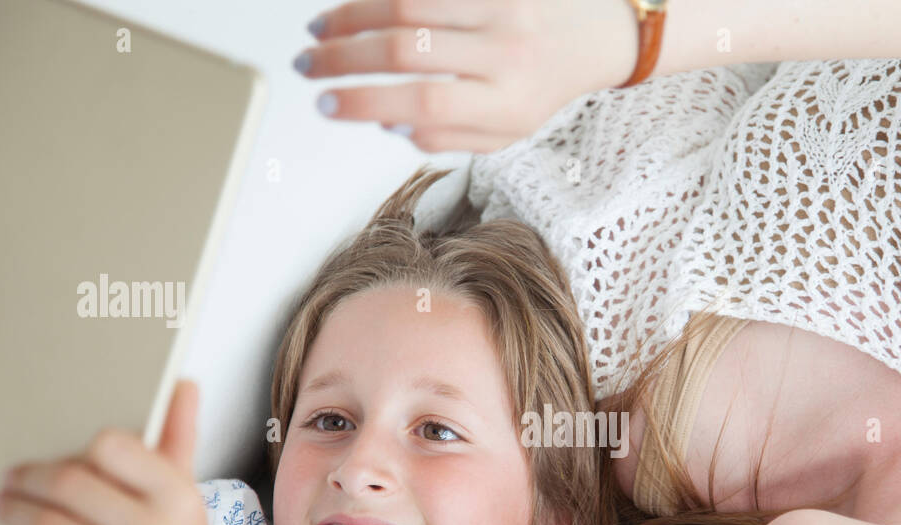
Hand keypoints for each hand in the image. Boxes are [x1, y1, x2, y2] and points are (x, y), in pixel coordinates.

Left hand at [0, 380, 224, 524]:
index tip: (58, 455)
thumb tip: (183, 383)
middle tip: (9, 480)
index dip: (80, 450)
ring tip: (2, 507)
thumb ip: (178, 440)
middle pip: (70, 486)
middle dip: (28, 480)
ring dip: (14, 514)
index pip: (113, 448)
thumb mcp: (184, 501)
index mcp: (181, 501)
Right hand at [294, 0, 640, 152]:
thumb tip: (386, 123)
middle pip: (407, 49)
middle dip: (344, 57)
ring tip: (319, 32)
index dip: (367, 102)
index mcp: (507, 103)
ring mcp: (501, 9)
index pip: (425, 103)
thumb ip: (447, 135)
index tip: (326, 104)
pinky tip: (355, 8)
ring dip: (353, 17)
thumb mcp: (503, 131)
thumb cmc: (539, 87)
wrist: (592, 35)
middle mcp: (505, 53)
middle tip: (307, 65)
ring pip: (409, 6)